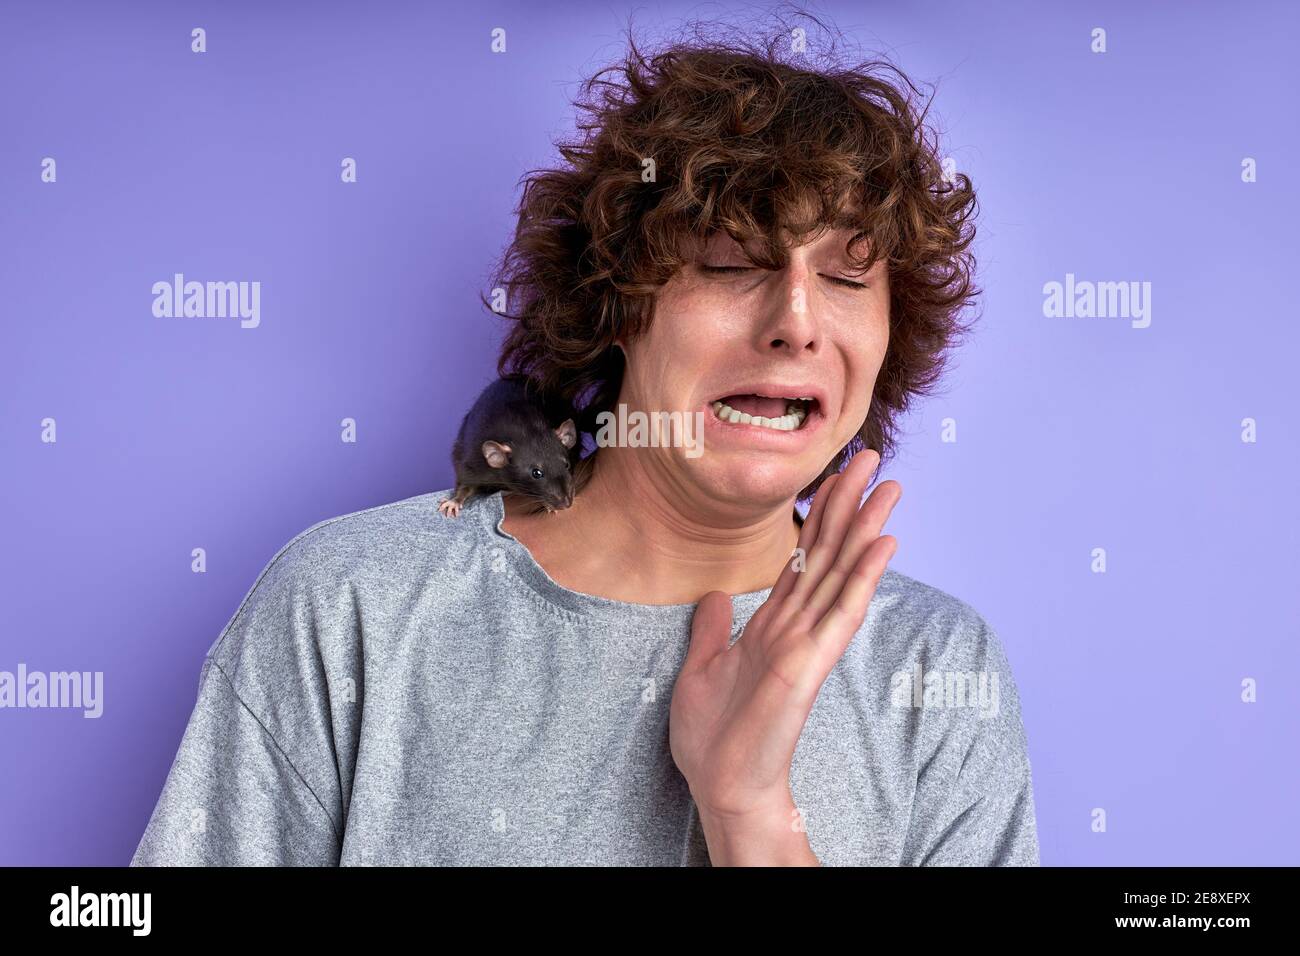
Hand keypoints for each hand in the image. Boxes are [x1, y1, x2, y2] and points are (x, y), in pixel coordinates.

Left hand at [670, 449, 900, 829]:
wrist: (720, 784)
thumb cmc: (713, 737)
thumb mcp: (700, 669)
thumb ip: (713, 631)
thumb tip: (712, 596)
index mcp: (771, 624)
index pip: (802, 557)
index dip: (818, 514)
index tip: (835, 473)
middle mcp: (796, 626)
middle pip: (829, 552)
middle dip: (849, 503)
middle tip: (872, 457)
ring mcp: (808, 643)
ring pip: (842, 572)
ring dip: (866, 527)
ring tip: (889, 485)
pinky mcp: (810, 664)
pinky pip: (841, 612)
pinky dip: (863, 576)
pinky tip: (883, 543)